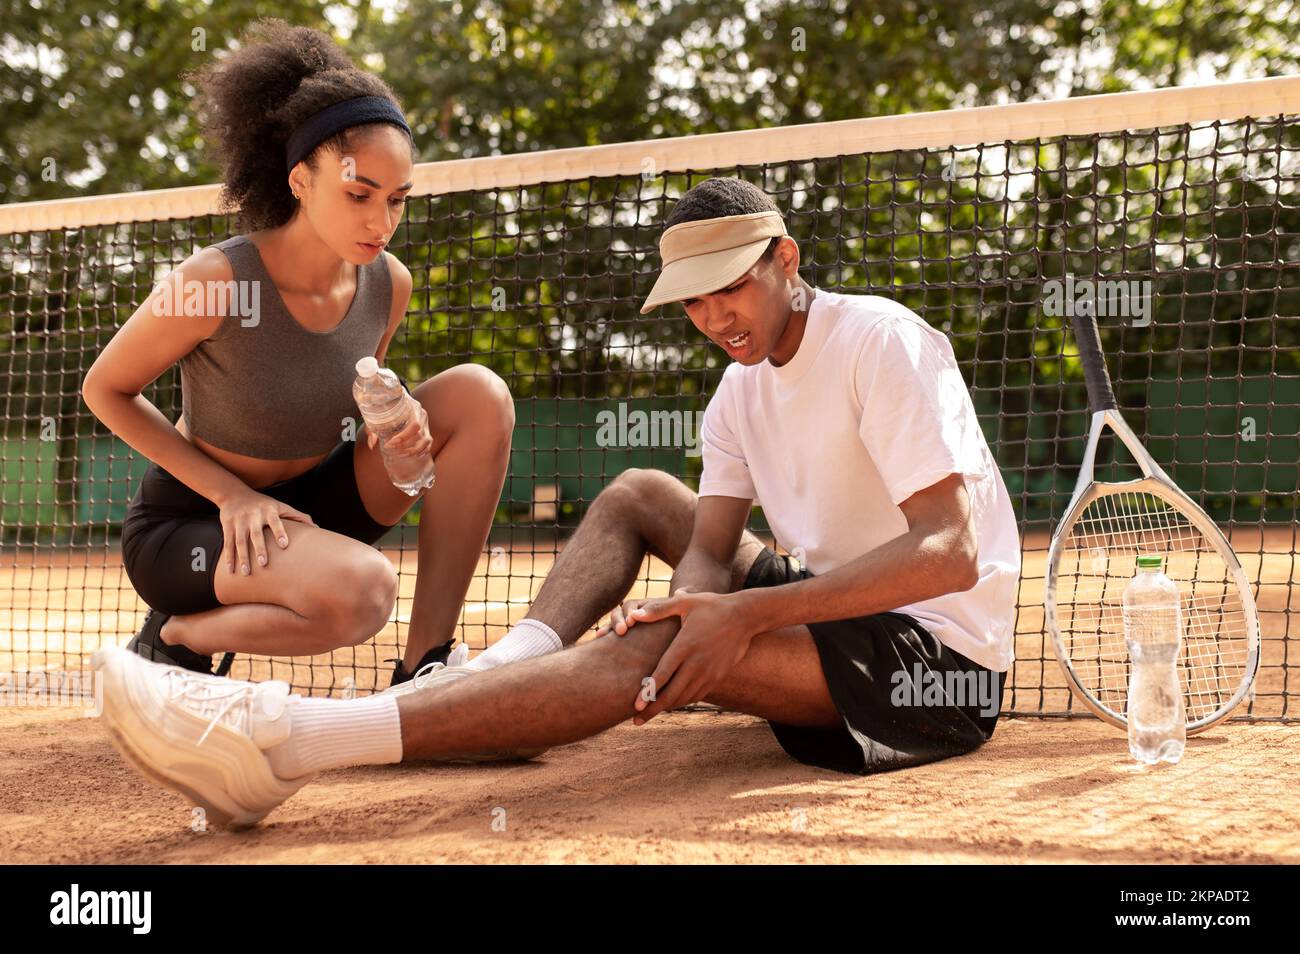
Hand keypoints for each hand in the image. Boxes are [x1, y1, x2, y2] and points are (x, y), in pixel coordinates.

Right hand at [218, 489, 315, 575]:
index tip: (284, 545)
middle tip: (264, 564)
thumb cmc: (263, 504)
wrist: (234, 493)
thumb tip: (316, 528)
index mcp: (269, 511)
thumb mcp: (280, 506)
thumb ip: (298, 517)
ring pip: (240, 541)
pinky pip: (228, 542)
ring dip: (242, 557)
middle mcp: (253, 515)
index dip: (280, 532)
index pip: (276, 522)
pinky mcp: (227, 525)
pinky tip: (231, 570)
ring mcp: (239, 520)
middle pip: (256, 534)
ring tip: (246, 573)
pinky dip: (229, 556)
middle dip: (259, 549)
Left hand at [368, 392, 431, 458]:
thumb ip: (371, 429)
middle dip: (404, 445)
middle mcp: (422, 415)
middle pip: (419, 434)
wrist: (392, 401)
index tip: (390, 443)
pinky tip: (407, 454)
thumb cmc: (384, 410)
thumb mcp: (375, 416)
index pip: (414, 424)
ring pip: (424, 442)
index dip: (404, 436)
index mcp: (413, 407)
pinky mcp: (427, 434)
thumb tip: (372, 444)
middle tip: (390, 448)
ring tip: (398, 454)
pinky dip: (418, 452)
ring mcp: (426, 425)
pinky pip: (427, 446)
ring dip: (411, 450)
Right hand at [596, 593, 680, 636]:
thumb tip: (680, 591)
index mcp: (646, 607)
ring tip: (602, 637)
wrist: (683, 636)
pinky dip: (604, 640)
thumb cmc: (685, 618)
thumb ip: (682, 599)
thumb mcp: (682, 608)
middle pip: (619, 614)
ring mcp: (631, 629)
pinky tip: (597, 644)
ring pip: (614, 625)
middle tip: (622, 631)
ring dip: (608, 629)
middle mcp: (635, 616)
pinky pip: (612, 640)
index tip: (632, 620)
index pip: (632, 606)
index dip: (631, 612)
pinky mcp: (628, 643)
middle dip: (617, 620)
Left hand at [628, 590, 755, 724]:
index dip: (648, 693)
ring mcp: (709, 672)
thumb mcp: (684, 602)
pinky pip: (698, 695)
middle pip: (672, 694)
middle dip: (653, 709)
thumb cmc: (712, 606)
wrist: (745, 616)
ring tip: (650, 713)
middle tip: (636, 721)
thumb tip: (633, 615)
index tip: (635, 706)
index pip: (662, 675)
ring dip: (667, 707)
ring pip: (685, 698)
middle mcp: (697, 663)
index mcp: (685, 646)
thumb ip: (658, 610)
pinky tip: (673, 702)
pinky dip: (683, 701)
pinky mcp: (718, 676)